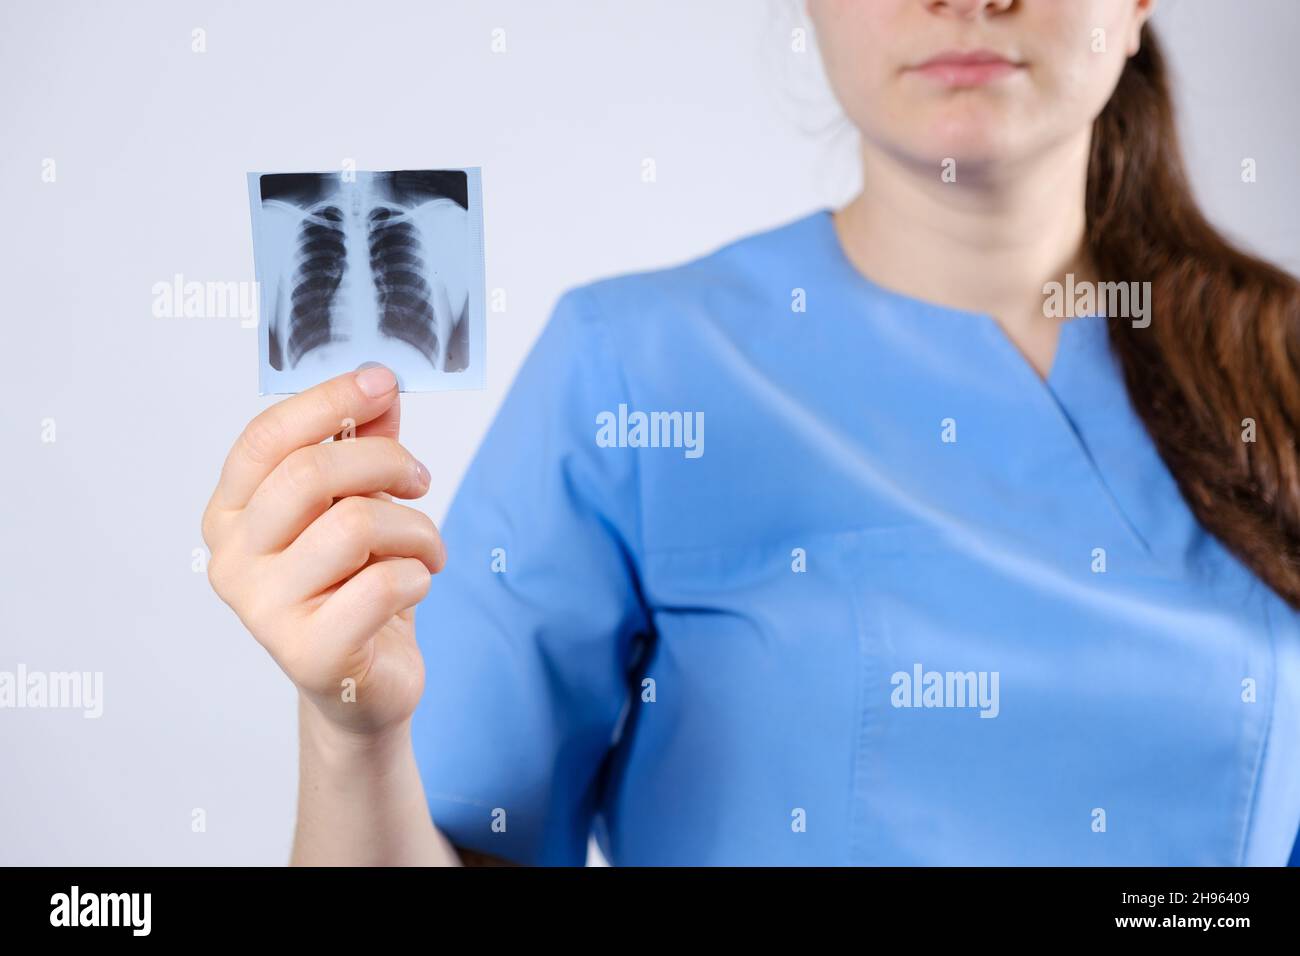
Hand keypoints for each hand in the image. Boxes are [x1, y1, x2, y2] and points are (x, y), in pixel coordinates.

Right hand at [201, 365, 443, 738]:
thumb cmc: (355, 588)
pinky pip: (382, 584)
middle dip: (386, 462)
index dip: (328, 400)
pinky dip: (417, 574)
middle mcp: (232, 560)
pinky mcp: (309, 653)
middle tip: (420, 478)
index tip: (382, 382)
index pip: (266, 438)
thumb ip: (361, 445)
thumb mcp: (358, 505)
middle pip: (311, 473)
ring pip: (355, 526)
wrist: (363, 686)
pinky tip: (416, 584)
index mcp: (230, 514)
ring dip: (415, 528)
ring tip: (427, 548)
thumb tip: (379, 385)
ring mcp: (264, 610)